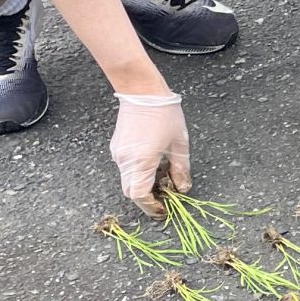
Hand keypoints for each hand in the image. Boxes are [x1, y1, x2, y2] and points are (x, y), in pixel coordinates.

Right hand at [112, 91, 189, 214]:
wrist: (141, 91)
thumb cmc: (164, 113)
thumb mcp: (179, 143)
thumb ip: (181, 169)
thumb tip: (182, 188)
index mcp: (140, 161)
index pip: (139, 195)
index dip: (151, 206)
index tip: (163, 210)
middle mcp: (124, 160)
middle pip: (131, 191)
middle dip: (148, 197)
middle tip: (166, 194)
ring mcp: (117, 154)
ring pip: (128, 179)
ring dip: (144, 183)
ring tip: (164, 174)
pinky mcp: (116, 147)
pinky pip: (126, 167)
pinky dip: (138, 172)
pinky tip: (154, 162)